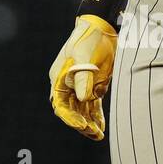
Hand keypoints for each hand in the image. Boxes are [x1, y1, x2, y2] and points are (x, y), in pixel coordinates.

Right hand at [48, 15, 118, 140]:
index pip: (61, 104)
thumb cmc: (88, 40)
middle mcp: (68, 85)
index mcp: (59, 78)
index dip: (70, 117)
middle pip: (71, 110)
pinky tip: (101, 127)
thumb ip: (83, 78)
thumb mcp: (84, 57)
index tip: (81, 125)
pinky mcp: (93, 85)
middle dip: (81, 124)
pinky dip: (96, 116)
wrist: (102, 28)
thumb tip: (83, 98)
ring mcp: (80, 86)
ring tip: (99, 135)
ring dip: (89, 123)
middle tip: (93, 133)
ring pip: (82, 110)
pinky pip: (92, 105)